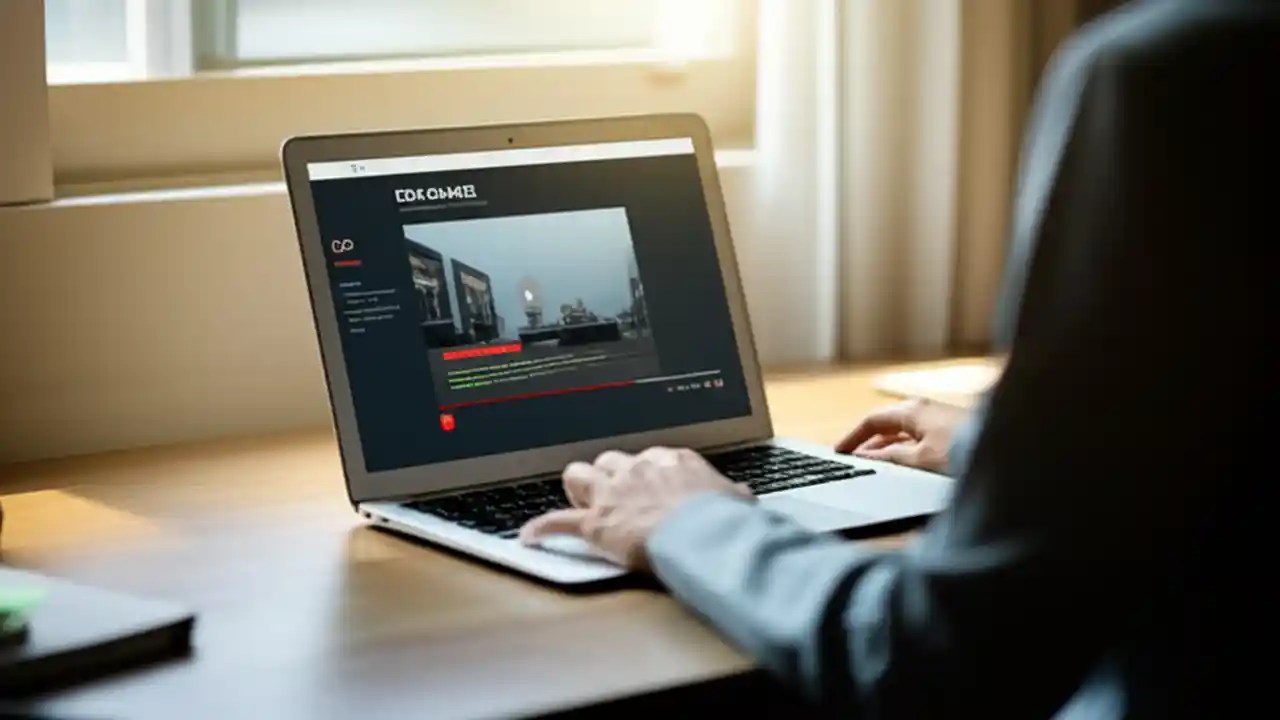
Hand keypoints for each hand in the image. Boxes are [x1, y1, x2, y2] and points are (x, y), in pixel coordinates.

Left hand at [519, 447, 751, 570]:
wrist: (704, 534)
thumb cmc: (722, 519)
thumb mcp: (736, 500)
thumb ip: (731, 494)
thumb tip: (741, 496)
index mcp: (671, 461)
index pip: (649, 459)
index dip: (644, 474)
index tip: (647, 485)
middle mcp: (637, 469)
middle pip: (609, 461)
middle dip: (607, 475)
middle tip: (611, 492)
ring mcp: (612, 494)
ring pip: (579, 476)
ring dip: (577, 487)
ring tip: (577, 498)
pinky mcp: (595, 523)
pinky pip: (557, 521)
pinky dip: (542, 529)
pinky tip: (529, 535)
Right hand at [836, 398, 967, 473]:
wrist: (1007, 448)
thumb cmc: (962, 450)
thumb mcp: (920, 459)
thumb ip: (891, 458)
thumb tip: (869, 458)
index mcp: (912, 410)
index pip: (872, 420)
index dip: (853, 437)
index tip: (839, 452)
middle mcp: (924, 410)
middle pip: (887, 426)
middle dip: (869, 445)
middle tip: (854, 464)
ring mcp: (938, 419)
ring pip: (903, 434)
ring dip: (887, 450)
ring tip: (874, 469)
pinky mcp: (951, 431)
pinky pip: (917, 440)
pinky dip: (904, 451)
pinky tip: (903, 466)